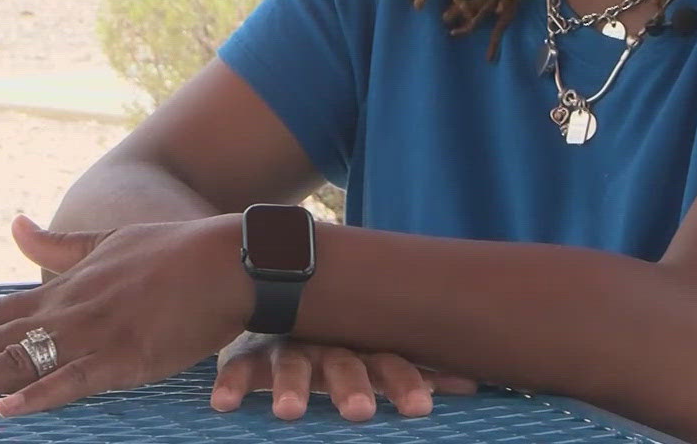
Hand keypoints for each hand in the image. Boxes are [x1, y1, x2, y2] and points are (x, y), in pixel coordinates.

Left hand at [0, 213, 250, 417]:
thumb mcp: (109, 240)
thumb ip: (58, 243)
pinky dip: (38, 396)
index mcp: (64, 287)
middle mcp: (69, 309)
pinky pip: (74, 381)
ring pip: (19, 362)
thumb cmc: (175, 253)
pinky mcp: (127, 357)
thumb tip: (14, 223)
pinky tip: (5, 411)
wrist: (229, 259)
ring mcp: (95, 333)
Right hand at [212, 333, 478, 421]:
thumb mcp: (376, 349)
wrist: (279, 283)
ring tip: (290, 412)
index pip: (389, 360)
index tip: (420, 409)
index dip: (404, 382)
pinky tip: (224, 403)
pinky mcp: (248, 349)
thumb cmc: (342, 336)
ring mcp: (286, 342)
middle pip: (342, 362)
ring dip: (291, 386)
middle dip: (352, 386)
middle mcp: (327, 339)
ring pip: (290, 362)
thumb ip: (415, 368)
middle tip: (360, 412)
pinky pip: (237, 365)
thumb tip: (472, 382)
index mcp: (363, 341)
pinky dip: (232, 381)